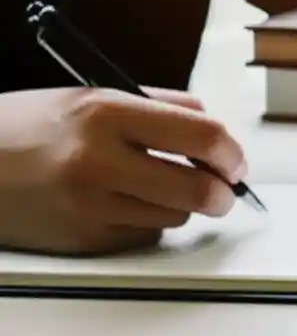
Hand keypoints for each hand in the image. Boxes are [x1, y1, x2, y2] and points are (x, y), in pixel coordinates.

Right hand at [0, 87, 246, 254]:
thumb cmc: (24, 128)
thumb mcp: (88, 95)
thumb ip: (158, 106)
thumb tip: (212, 126)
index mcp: (105, 112)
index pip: (202, 135)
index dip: (231, 152)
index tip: (234, 159)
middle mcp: (98, 160)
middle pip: (200, 189)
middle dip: (223, 191)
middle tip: (224, 187)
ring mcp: (89, 205)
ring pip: (177, 216)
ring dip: (182, 205)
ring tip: (160, 187)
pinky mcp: (83, 239)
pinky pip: (144, 235)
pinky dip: (148, 221)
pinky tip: (124, 203)